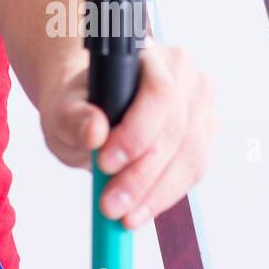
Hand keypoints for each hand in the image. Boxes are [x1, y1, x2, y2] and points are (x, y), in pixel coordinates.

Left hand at [39, 41, 216, 229]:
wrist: (95, 113)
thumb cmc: (79, 106)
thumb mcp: (62, 109)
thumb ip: (73, 117)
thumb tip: (95, 131)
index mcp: (147, 54)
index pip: (159, 91)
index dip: (136, 132)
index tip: (104, 163)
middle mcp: (183, 73)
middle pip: (176, 128)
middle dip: (141, 174)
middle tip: (110, 204)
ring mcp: (201, 104)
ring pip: (189, 154)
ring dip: (155, 191)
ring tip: (122, 214)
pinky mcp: (206, 133)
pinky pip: (194, 170)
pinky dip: (166, 195)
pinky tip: (141, 210)